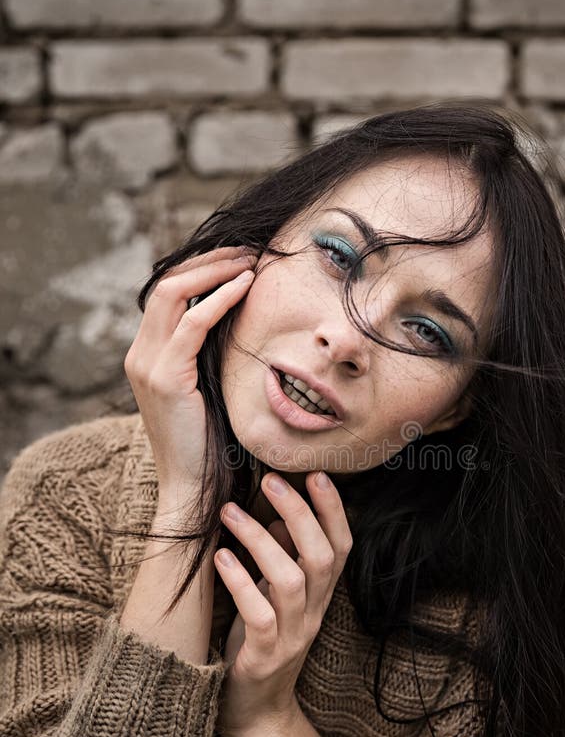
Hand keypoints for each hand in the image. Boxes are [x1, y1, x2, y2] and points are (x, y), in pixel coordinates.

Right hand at [123, 246, 256, 496]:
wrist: (191, 486)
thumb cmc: (208, 442)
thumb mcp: (207, 389)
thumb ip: (210, 357)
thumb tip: (241, 323)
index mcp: (148, 354)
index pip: (169, 292)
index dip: (204, 268)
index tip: (241, 257)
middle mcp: (140, 353)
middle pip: (168, 283)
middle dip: (210, 260)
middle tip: (249, 250)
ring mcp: (147, 364)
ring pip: (174, 293)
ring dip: (216, 270)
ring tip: (251, 262)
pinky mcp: (164, 379)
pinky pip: (191, 324)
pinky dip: (219, 299)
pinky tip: (245, 287)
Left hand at [214, 471, 352, 736]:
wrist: (255, 712)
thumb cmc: (260, 642)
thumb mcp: (275, 596)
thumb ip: (282, 560)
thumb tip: (276, 518)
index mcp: (320, 595)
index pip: (341, 547)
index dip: (334, 510)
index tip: (316, 473)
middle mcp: (314, 613)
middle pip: (321, 557)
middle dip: (300, 514)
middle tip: (272, 480)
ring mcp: (293, 636)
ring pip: (291, 581)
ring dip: (260, 541)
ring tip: (230, 511)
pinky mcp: (266, 657)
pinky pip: (261, 616)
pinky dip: (241, 582)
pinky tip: (220, 557)